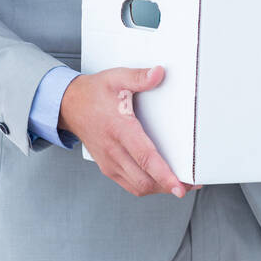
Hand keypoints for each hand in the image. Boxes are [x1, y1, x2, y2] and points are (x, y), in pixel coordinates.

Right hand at [60, 65, 200, 197]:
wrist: (68, 106)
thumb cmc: (94, 92)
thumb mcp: (116, 78)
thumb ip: (138, 77)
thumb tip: (159, 72)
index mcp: (119, 129)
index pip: (144, 157)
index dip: (164, 174)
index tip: (180, 186)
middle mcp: (113, 150)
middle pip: (144, 180)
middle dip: (169, 185)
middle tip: (192, 183)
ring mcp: (109, 162)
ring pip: (138, 186)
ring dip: (160, 188)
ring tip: (182, 184)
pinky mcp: (107, 167)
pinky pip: (130, 184)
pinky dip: (148, 186)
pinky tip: (161, 180)